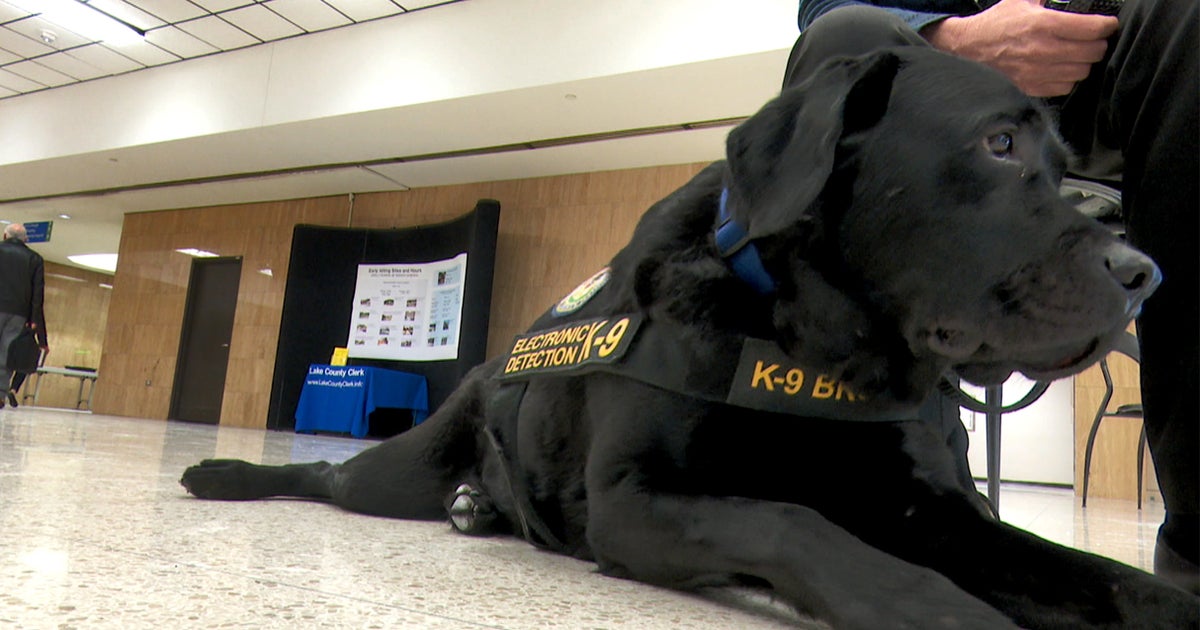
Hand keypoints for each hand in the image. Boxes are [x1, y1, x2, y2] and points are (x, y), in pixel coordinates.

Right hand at [921, 0, 1117, 96]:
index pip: (1092, 29)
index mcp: (1044, 24)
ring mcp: (1037, 71)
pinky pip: (1065, 86)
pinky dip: (1068, 77)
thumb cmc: (1000, 21)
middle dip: (1098, 43)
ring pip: (1082, 71)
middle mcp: (1043, 50)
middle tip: (1093, 38)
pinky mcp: (1031, 86)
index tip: (1107, 24)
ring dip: (1084, 62)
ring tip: (1078, 53)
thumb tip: (1078, 1)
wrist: (972, 45)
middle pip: (1093, 52)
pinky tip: (1063, 67)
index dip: (1107, 25)